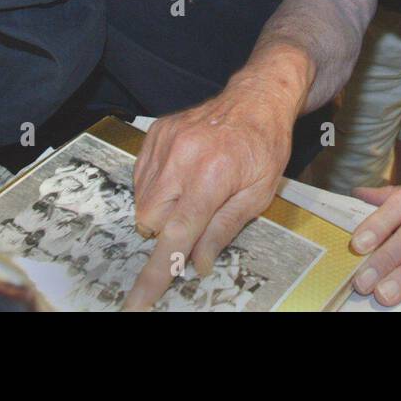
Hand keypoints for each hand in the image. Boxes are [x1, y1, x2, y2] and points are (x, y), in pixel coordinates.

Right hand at [124, 75, 300, 310]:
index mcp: (211, 177)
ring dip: (163, 207)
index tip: (136, 303)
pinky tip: (184, 174)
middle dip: (168, 229)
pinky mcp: (156, 132)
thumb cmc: (265, 145)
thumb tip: (198, 263)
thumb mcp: (258, 194)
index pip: (175, 237)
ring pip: (142, 200)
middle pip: (150, 220)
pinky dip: (157, 185)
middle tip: (197, 215)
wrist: (257, 97)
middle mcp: (182, 158)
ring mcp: (165, 142)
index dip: (155, 274)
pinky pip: (141, 176)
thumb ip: (224, 229)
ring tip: (195, 188)